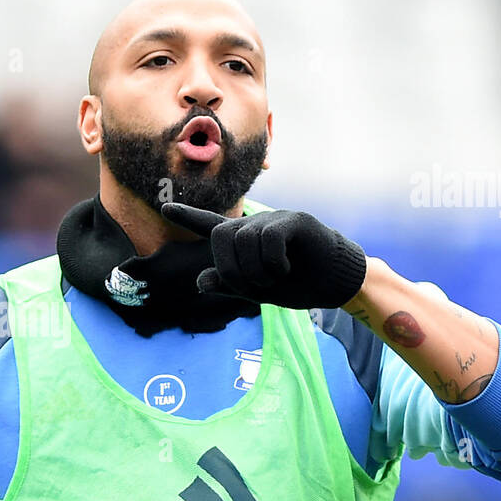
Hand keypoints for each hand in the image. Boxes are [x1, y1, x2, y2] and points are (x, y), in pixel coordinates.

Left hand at [160, 202, 368, 309]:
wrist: (334, 283)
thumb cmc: (297, 284)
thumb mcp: (258, 291)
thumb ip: (229, 285)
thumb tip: (201, 281)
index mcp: (242, 242)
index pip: (209, 226)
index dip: (187, 217)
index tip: (165, 208)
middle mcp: (253, 226)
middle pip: (221, 239)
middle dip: (231, 271)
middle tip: (254, 288)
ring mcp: (272, 220)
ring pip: (244, 240)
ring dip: (256, 271)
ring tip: (275, 279)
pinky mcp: (293, 221)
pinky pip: (268, 238)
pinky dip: (273, 262)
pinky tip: (286, 268)